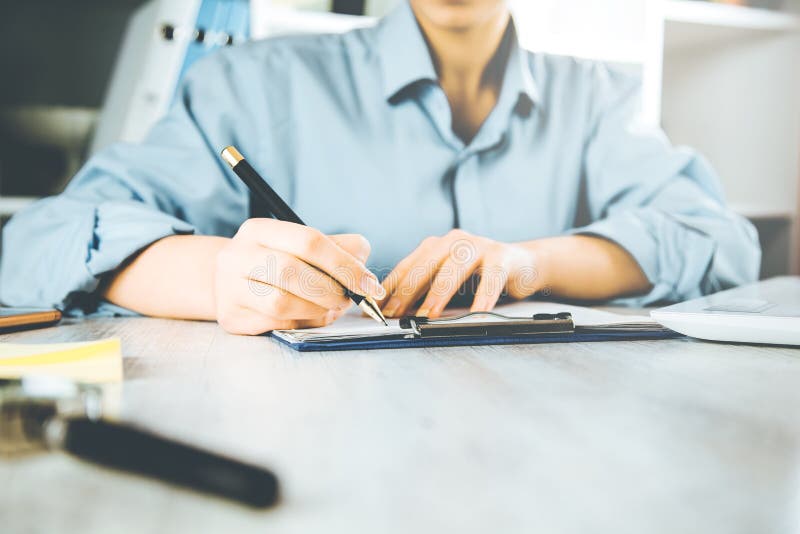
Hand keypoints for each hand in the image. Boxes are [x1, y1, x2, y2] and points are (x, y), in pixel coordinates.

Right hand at [214, 219, 385, 334]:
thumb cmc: (274, 263)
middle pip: (293, 271)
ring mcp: (230, 287)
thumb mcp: (301, 247)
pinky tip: (308, 316)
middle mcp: (238, 255)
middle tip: (348, 299)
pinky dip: (302, 322)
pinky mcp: (231, 317)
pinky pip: (276, 323)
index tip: (369, 284)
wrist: (228, 283)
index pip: (309, 240)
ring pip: (282, 302)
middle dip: (331, 289)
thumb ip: (338, 250)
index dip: (344, 264)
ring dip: (317, 309)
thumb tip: (365, 273)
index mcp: (259, 229)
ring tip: (329, 308)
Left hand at [379, 229, 545, 318]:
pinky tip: (475, 313)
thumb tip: (396, 313)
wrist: (523, 264)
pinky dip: (482, 297)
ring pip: (454, 269)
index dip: (390, 288)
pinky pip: (490, 279)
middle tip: (394, 313)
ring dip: (438, 294)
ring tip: (427, 315)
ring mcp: (478, 246)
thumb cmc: (479, 276)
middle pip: (425, 266)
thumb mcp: (448, 280)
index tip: (375, 308)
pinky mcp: (502, 256)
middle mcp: (454, 241)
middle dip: (406, 291)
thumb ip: (425, 290)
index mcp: (435, 246)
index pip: (407, 266)